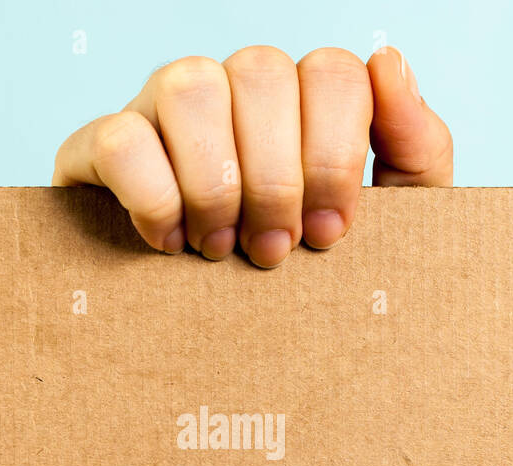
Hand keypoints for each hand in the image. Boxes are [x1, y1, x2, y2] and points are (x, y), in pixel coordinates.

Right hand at [53, 45, 452, 266]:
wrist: (224, 359)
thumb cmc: (307, 277)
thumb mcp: (389, 225)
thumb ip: (414, 149)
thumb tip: (388, 59)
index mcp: (302, 100)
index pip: (331, 72)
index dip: (334, 156)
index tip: (329, 235)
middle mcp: (233, 89)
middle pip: (260, 72)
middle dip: (276, 178)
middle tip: (275, 252)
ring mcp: (161, 110)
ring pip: (189, 86)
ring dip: (215, 182)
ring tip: (221, 250)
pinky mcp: (98, 148)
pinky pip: (120, 137)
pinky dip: (152, 197)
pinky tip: (169, 244)